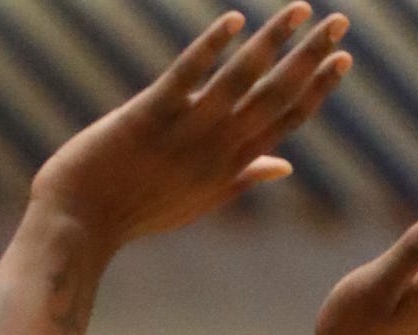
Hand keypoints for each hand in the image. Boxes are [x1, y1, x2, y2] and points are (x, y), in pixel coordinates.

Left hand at [30, 6, 350, 253]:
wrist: (74, 228)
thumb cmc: (134, 212)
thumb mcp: (197, 200)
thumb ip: (243, 177)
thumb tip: (285, 165)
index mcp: (227, 168)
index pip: (285, 122)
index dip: (317, 89)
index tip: (343, 58)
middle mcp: (213, 150)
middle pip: (274, 96)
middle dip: (310, 58)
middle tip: (341, 21)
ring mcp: (182, 132)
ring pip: (239, 81)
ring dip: (273, 41)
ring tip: (300, 9)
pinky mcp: (147, 116)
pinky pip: (185, 75)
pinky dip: (210, 47)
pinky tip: (234, 20)